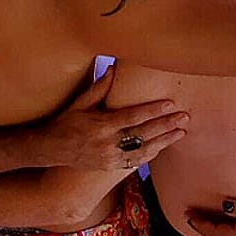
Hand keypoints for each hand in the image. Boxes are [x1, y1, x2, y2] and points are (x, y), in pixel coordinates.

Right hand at [43, 64, 188, 169]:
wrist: (50, 150)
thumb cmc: (65, 122)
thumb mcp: (79, 103)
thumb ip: (99, 87)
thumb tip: (114, 68)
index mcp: (101, 126)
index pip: (132, 117)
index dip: (153, 110)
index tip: (170, 104)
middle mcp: (107, 144)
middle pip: (143, 134)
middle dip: (166, 126)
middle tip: (184, 117)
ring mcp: (110, 158)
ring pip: (143, 151)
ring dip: (164, 141)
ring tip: (181, 132)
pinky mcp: (110, 167)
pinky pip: (136, 162)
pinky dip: (151, 154)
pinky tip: (164, 146)